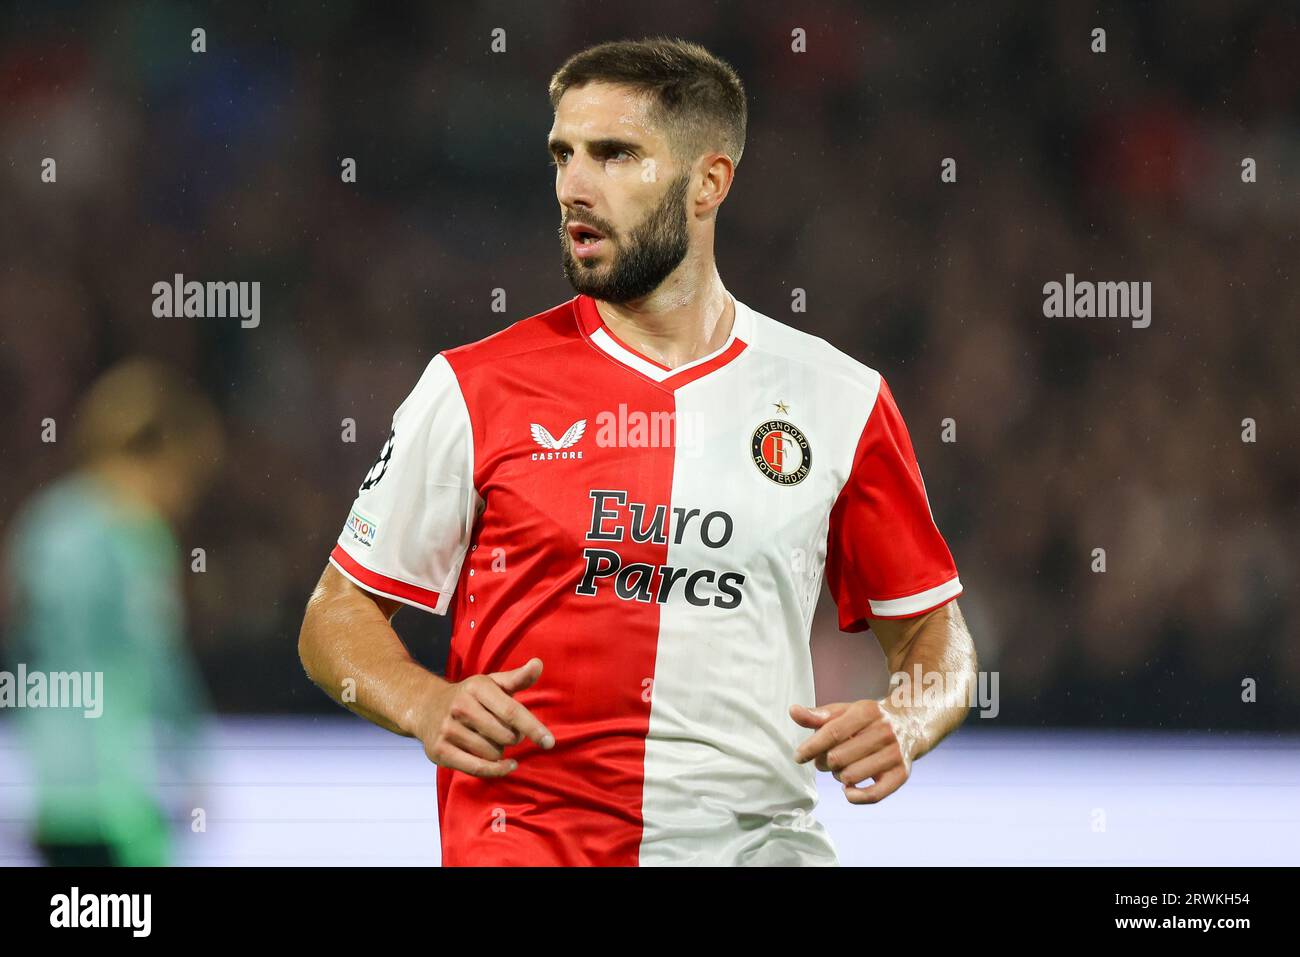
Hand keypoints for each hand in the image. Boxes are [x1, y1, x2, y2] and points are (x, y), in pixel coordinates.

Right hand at [415, 657, 554, 776]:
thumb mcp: (492, 683)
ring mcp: (448, 729)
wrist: (426, 707)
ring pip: (493, 753)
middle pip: (505, 736)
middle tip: (505, 730)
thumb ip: (518, 678)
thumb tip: (538, 663)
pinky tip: (508, 765)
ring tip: (489, 739)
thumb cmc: (470, 696)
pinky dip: (497, 770)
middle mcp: (460, 706)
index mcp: (477, 687)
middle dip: (513, 737)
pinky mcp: (439, 750)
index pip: (511, 711)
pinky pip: (477, 768)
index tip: (549, 742)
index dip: (532, 727)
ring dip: (499, 751)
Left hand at [789, 699, 916, 803]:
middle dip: (824, 762)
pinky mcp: (901, 775)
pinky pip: (873, 795)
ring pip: (850, 776)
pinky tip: (848, 789)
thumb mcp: (844, 712)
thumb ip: (818, 715)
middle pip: (838, 757)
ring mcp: (894, 754)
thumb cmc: (867, 720)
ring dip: (838, 777)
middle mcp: (884, 731)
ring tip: (842, 769)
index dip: (811, 747)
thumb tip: (793, 711)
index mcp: (867, 711)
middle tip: (825, 761)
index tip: (798, 757)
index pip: (832, 733)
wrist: (909, 725)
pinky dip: (854, 796)